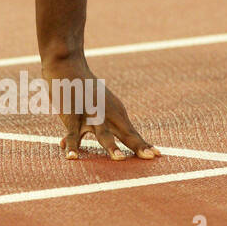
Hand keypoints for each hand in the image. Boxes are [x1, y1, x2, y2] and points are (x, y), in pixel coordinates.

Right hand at [42, 55, 158, 160]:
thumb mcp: (94, 107)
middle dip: (137, 146)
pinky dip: (72, 146)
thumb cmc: (82, 90)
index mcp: (115, 113)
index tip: (158, 155)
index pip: (132, 133)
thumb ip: (91, 129)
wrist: (68, 65)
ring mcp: (91, 115)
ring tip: (120, 159)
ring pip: (102, 134)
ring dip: (111, 146)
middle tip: (150, 157)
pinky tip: (72, 157)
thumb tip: (78, 144)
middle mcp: (107, 114)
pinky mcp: (73, 116)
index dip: (143, 145)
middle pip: (125, 133)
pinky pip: (73, 134)